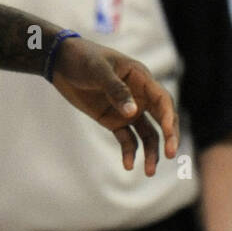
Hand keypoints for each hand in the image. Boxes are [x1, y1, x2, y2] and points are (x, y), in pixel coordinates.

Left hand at [49, 36, 179, 173]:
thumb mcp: (98, 70)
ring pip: (148, 135)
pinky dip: (129, 153)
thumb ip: (116, 90)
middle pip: (162, 120)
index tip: (169, 134)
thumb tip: (133, 113)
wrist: (60, 62)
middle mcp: (140, 97)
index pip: (162, 100)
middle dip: (168, 138)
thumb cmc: (81, 58)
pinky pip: (128, 140)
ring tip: (148, 172)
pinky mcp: (115, 122)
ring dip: (151, 152)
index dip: (168, 117)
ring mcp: (129, 111)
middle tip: (171, 155)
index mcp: (141, 79)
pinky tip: (128, 165)